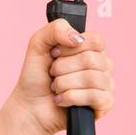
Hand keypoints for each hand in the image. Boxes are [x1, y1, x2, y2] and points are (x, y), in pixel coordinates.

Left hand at [12, 18, 114, 134]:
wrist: (30, 105)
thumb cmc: (36, 75)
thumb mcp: (38, 43)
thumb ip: (56, 29)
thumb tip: (77, 38)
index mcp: (91, 49)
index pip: (96, 39)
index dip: (72, 47)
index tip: (55, 53)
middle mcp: (102, 65)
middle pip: (91, 59)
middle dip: (62, 67)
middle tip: (53, 74)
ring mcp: (105, 85)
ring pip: (92, 78)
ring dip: (64, 83)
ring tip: (55, 88)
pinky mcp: (104, 104)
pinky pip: (94, 96)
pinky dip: (70, 97)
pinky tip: (61, 100)